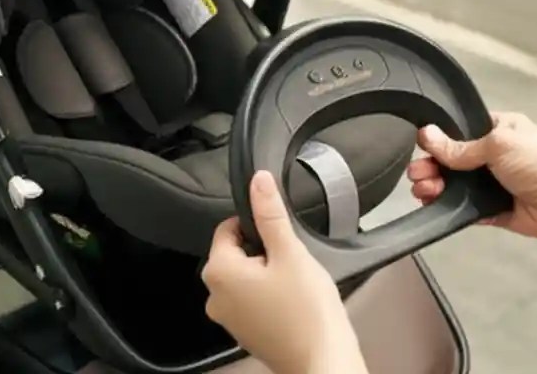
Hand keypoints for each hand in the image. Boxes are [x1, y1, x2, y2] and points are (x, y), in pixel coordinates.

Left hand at [202, 171, 366, 373]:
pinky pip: (251, 301)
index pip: (227, 229)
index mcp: (218, 272)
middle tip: (291, 262)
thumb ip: (270, 213)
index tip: (279, 237)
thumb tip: (257, 180)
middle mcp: (214, 296)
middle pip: (235, 253)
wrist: (321, 360)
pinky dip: (269, 296)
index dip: (255, 226)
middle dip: (262, 250)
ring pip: (245, 277)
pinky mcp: (244, 332)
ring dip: (266, 273)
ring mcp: (227, 318)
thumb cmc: (306, 310)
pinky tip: (292, 302)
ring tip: (294, 284)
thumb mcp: (290, 252)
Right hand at [407, 111, 536, 239]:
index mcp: (499, 130)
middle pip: (452, 160)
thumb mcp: (497, 144)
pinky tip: (431, 203)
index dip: (440, 139)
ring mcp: (493, 183)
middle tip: (416, 174)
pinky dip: (448, 206)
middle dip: (431, 166)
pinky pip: (464, 207)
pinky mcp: (492, 209)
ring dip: (435, 186)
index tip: (422, 148)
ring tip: (422, 190)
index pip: (461, 131)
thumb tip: (426, 135)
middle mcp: (494, 155)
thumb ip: (459, 146)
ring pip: (455, 184)